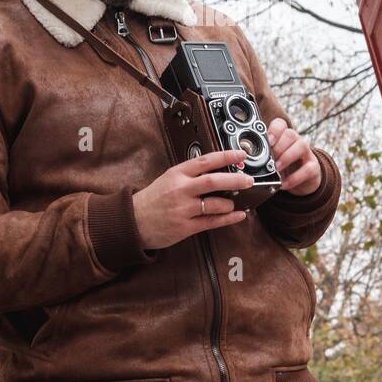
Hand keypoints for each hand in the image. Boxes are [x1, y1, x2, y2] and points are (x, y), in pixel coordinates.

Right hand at [131, 149, 252, 249]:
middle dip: (235, 180)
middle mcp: (180, 189)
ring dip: (230, 203)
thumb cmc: (153, 199)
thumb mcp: (169, 179)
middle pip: (213, 181)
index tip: (241, 154)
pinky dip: (228, 218)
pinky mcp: (185, 227)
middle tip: (248, 179)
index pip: (205, 161)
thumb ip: (191, 175)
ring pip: (215, 204)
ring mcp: (182, 209)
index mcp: (177, 174)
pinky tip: (239, 215)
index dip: (226, 156)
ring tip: (235, 202)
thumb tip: (219, 171)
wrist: (133, 221)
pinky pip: (212, 222)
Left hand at [266, 118, 321, 195]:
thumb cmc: (283, 168)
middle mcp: (296, 142)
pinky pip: (308, 168)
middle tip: (270, 159)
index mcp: (284, 137)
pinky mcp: (313, 167)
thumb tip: (245, 160)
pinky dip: (295, 177)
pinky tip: (284, 183)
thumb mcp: (272, 161)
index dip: (274, 130)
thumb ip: (262, 157)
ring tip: (277, 168)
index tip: (268, 140)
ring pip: (302, 145)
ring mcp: (306, 154)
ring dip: (287, 157)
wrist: (302, 182)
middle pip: (291, 134)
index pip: (280, 124)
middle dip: (279, 146)